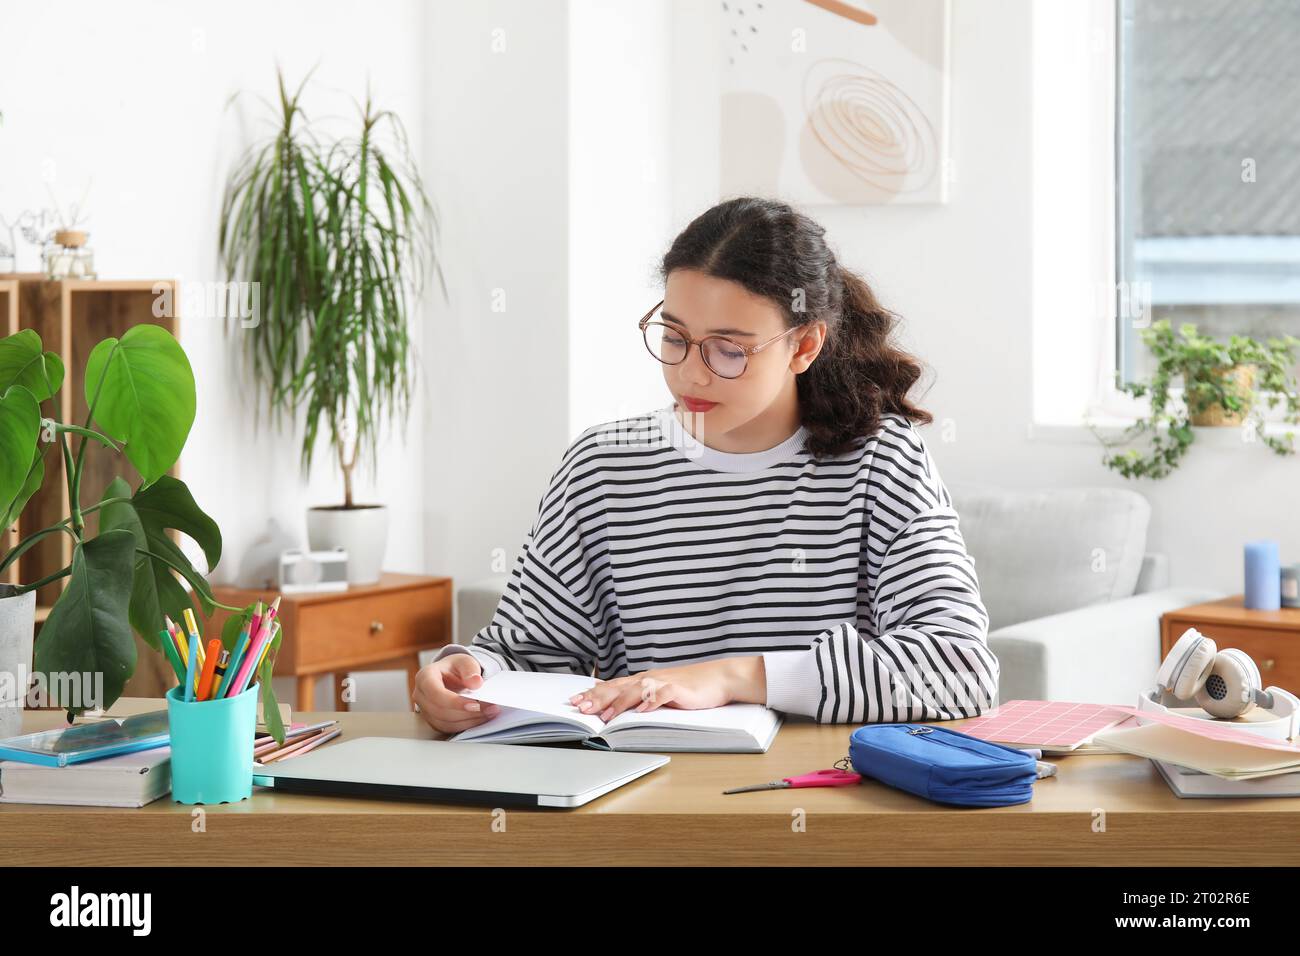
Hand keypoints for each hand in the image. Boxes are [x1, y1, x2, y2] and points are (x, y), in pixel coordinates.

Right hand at [411, 653, 501, 734]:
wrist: (451, 676)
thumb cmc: (455, 668)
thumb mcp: (465, 662)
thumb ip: (470, 669)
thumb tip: (475, 682)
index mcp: (425, 677)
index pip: (435, 693)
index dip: (454, 701)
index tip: (474, 704)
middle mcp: (421, 695)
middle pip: (440, 711)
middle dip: (466, 712)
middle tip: (489, 708)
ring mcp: (425, 710)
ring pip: (445, 722)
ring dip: (469, 720)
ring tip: (489, 712)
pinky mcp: (434, 720)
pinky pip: (448, 728)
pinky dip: (466, 725)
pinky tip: (480, 718)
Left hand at [567, 657, 765, 722]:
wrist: (719, 678)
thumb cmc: (690, 686)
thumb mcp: (660, 691)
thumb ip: (641, 696)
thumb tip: (618, 705)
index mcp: (644, 680)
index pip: (613, 686)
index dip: (593, 693)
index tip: (575, 701)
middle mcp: (650, 679)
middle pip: (619, 688)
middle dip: (598, 699)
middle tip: (580, 708)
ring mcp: (664, 682)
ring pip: (637, 691)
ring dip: (620, 703)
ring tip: (607, 716)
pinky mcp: (679, 688)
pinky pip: (663, 694)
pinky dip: (652, 702)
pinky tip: (643, 711)